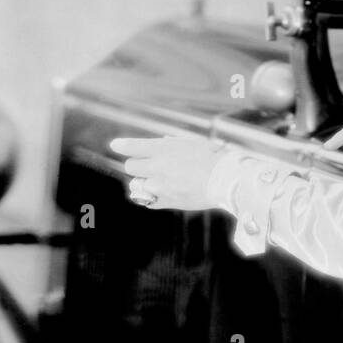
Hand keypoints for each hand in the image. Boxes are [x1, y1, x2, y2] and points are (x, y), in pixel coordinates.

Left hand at [109, 135, 224, 210]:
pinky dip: (150, 197)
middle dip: (137, 165)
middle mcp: (158, 166)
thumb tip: (163, 141)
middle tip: (147, 166)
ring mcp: (161, 185)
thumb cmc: (214, 158)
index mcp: (165, 148)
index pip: (133, 146)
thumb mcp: (194, 143)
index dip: (122, 145)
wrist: (227, 179)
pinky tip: (159, 193)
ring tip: (156, 181)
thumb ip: (174, 143)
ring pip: (137, 185)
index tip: (115, 145)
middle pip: (131, 167)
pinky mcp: (167, 201)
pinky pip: (148, 201)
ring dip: (143, 182)